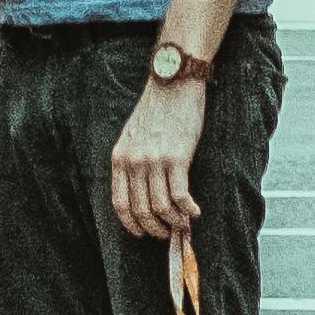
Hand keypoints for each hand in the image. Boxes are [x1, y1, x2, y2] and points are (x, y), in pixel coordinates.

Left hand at [107, 72, 205, 242]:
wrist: (173, 81)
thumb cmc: (157, 108)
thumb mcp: (132, 135)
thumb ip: (132, 161)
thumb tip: (142, 193)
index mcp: (119, 158)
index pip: (120, 204)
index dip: (132, 224)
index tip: (142, 232)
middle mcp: (134, 162)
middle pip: (141, 210)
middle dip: (155, 228)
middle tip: (167, 232)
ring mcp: (154, 161)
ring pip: (161, 207)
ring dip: (174, 222)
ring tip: (183, 224)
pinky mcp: (177, 158)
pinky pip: (180, 196)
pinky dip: (188, 210)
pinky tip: (195, 212)